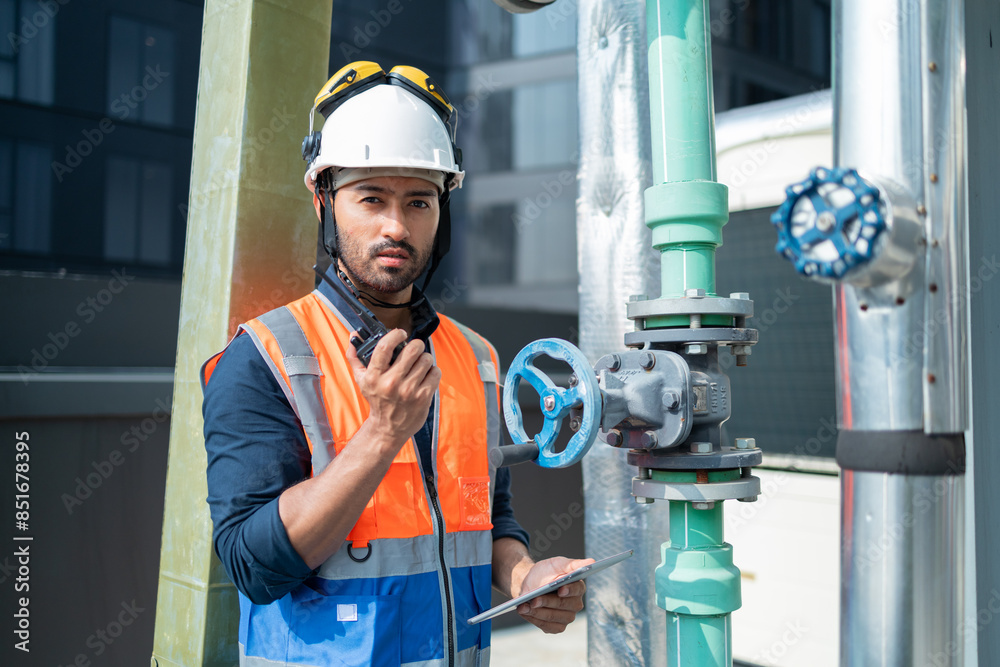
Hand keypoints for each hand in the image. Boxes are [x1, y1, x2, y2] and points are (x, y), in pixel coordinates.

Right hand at [346, 329, 439, 451]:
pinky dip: (432, 371)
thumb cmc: (376, 400)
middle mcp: (391, 383)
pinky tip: (425, 376)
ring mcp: (408, 390)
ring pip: (426, 359)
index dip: (395, 335)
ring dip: (424, 359)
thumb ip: (355, 357)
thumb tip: (354, 334)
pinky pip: (435, 372)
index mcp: (374, 376)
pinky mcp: (423, 397)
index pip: (384, 347)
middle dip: (416, 345)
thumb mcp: (361, 380)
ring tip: (419, 365)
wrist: (388, 428)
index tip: (401, 333)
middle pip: (412, 350)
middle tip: (414, 349)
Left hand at [515, 557, 593, 633]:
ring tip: (524, 606)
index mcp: (578, 587)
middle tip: (534, 599)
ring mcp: (566, 617)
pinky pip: (546, 626)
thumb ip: (574, 564)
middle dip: (547, 602)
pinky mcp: (556, 627)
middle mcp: (575, 604)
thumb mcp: (557, 564)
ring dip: (537, 612)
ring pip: (553, 617)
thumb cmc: (546, 572)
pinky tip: (524, 611)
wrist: (529, 582)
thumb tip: (592, 562)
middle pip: (563, 605)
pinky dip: (533, 619)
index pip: (577, 590)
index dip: (569, 591)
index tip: (560, 589)